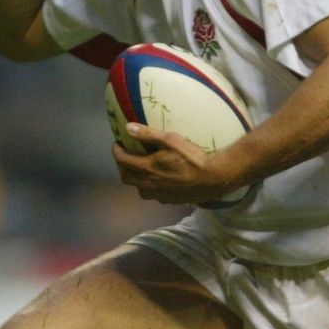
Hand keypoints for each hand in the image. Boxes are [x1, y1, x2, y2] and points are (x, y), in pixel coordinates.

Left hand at [112, 123, 242, 204]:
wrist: (212, 179)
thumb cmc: (192, 157)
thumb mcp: (171, 140)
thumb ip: (148, 134)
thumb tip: (128, 128)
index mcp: (147, 168)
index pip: (122, 161)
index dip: (116, 151)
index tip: (117, 144)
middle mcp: (148, 184)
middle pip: (126, 177)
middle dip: (122, 166)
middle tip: (126, 156)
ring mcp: (158, 195)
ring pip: (138, 189)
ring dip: (135, 179)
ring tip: (141, 169)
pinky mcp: (168, 200)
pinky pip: (153, 195)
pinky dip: (149, 187)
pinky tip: (158, 180)